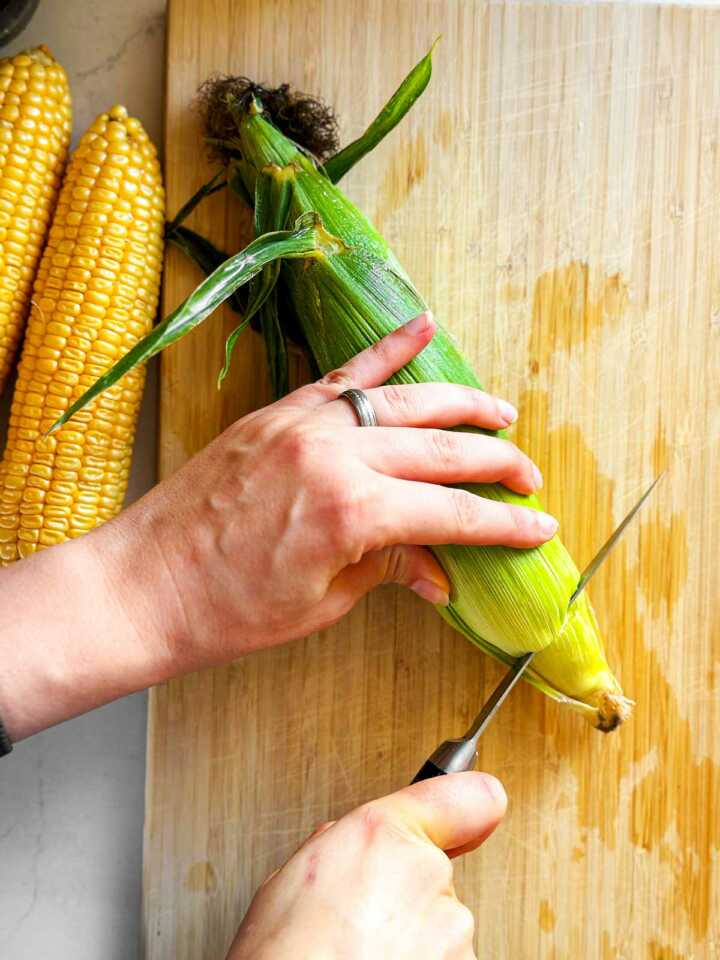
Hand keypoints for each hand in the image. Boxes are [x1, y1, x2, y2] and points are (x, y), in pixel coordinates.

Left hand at [0, 312, 554, 739]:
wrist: (145, 585)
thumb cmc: (229, 611)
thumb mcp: (322, 602)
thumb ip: (388, 570)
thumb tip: (442, 573)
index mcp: (352, 514)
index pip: (451, 513)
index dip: (502, 524)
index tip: (539, 528)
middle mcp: (335, 456)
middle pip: (440, 450)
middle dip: (496, 463)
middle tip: (530, 479)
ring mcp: (305, 424)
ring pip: (404, 401)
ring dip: (460, 405)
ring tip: (501, 414)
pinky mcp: (278, 412)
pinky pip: (344, 374)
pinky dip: (387, 350)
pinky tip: (423, 326)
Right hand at [227, 772, 506, 959]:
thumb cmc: (283, 958)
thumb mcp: (289, 881)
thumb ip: (341, 848)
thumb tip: (354, 853)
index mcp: (382, 836)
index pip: (468, 798)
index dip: (469, 807)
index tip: (471, 816)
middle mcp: (427, 873)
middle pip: (434, 874)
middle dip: (405, 894)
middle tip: (359, 921)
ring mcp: (451, 931)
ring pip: (440, 926)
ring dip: (412, 940)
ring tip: (361, 955)